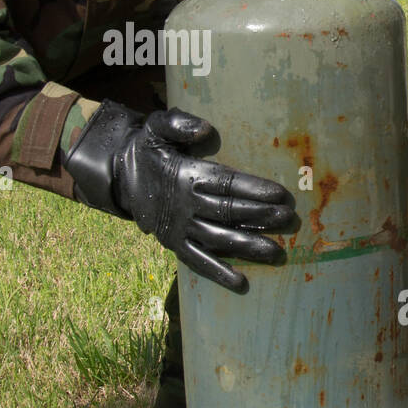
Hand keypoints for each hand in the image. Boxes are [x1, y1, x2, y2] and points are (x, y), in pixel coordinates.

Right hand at [64, 101, 293, 291]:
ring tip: (277, 252)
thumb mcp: (156, 128)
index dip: (254, 189)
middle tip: (289, 219)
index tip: (280, 195)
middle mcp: (184, 204)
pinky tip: (240, 283)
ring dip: (248, 247)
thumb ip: (179, 124)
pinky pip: (197, 261)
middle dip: (260, 217)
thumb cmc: (148, 149)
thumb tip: (205, 130)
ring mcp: (180, 228)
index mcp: (185, 175)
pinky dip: (218, 272)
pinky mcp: (174, 244)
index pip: (226, 184)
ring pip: (218, 239)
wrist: (118, 176)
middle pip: (228, 212)